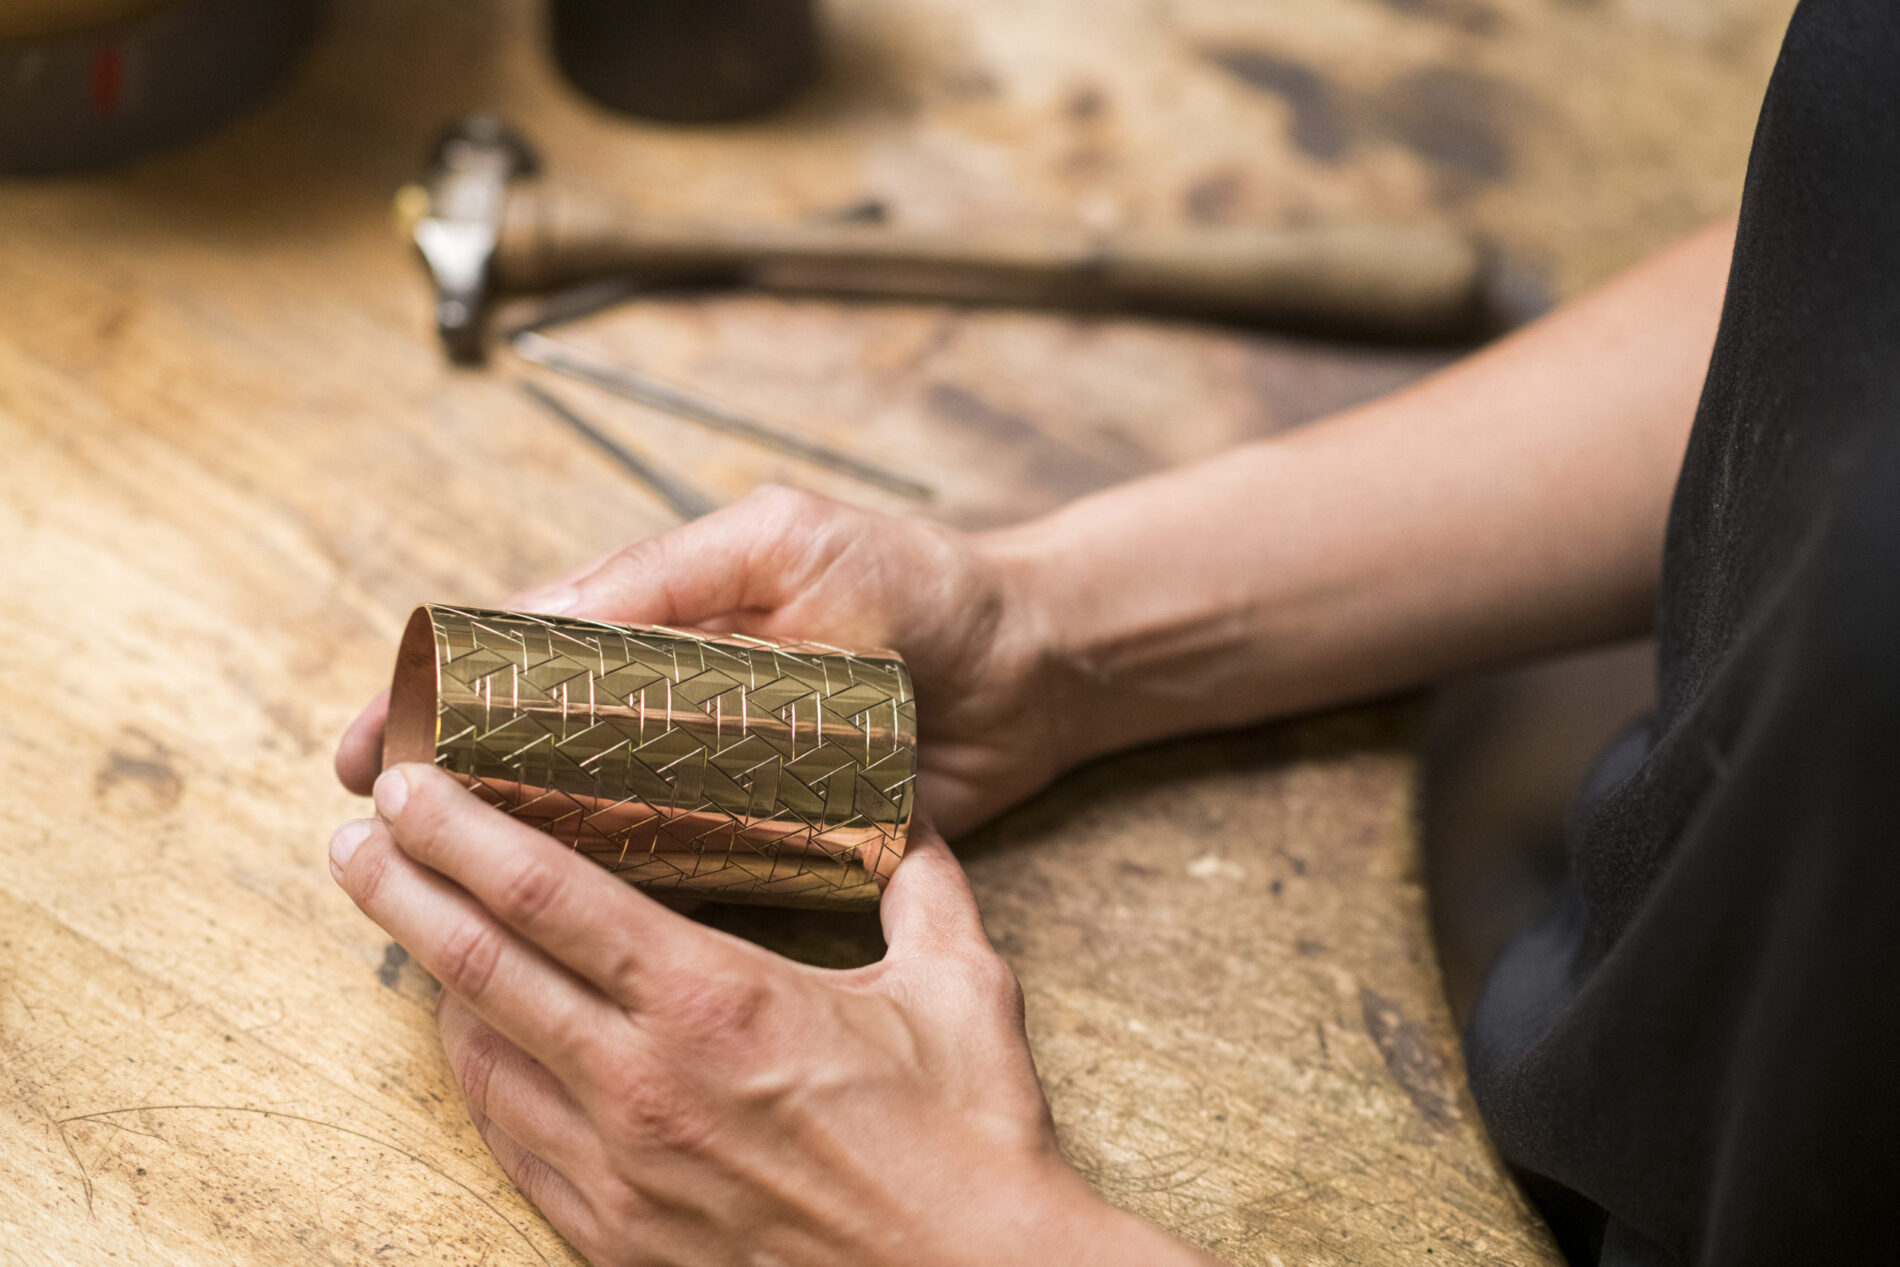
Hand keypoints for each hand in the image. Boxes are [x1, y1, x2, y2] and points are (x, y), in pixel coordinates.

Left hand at [328, 764, 1207, 1266]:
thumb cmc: (970, 1139)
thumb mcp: (961, 983)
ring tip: (404, 923)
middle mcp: (644, 1082)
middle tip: (353, 836)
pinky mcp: (618, 1236)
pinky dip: (477, 1076)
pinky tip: (473, 1042)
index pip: (548, 895)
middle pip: (480, 966)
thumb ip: (919, 878)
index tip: (406, 784)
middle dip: (400, 889)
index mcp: (716, 1000)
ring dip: (429, 981)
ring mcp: (620, 1170)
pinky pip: (512, 1142)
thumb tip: (904, 814)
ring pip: (479, 1058)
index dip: (459, 831)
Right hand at [335, 486, 1064, 836]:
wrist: (1034, 665)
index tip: (375, 741)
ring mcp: (715, 756)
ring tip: (434, 882)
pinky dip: (611, 885)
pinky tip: (557, 917)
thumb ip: (675, 581)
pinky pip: (671, 858)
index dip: (440, 689)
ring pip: (587, 804)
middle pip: (533, 732)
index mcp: (670, 601)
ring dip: (514, 838)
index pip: (524, 641)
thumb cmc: (923, 582)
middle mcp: (675, 681)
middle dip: (451, 775)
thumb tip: (547, 625)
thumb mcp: (790, 549)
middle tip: (376, 825)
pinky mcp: (765, 823)